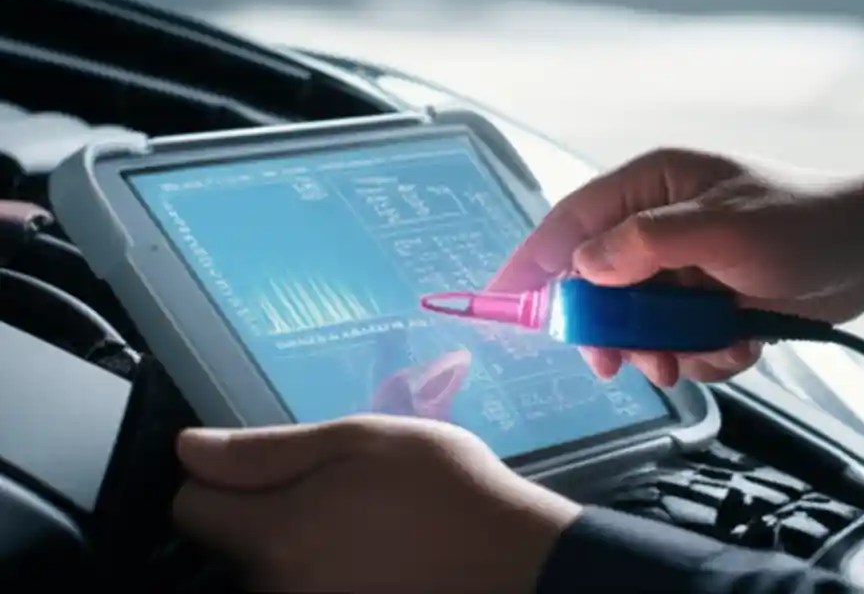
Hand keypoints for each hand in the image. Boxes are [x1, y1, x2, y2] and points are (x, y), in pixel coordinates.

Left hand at [171, 415, 581, 592]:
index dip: (222, 477)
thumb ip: (268, 450)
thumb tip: (189, 449)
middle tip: (339, 492)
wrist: (516, 562)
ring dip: (299, 548)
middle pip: (231, 545)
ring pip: (272, 572)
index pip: (190, 506)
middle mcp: (275, 590)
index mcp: (274, 535)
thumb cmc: (446, 489)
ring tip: (366, 529)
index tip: (271, 467)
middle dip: (267, 515)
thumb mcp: (364, 442)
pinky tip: (376, 562)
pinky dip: (328, 574)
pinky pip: (308, 588)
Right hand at [489, 148, 863, 386]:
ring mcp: (684, 267)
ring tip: (695, 356)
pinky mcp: (709, 303)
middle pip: (599, 285)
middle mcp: (660, 226)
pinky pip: (680, 340)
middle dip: (612, 329)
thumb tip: (583, 265)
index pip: (572, 222)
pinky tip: (738, 345)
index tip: (500, 302)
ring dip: (663, 348)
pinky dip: (704, 353)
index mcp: (652, 187)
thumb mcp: (722, 228)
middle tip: (618, 361)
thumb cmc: (805, 222)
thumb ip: (647, 244)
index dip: (532, 262)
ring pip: (639, 322)